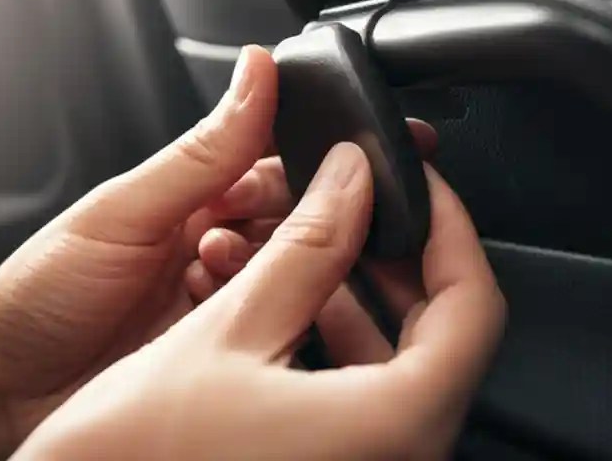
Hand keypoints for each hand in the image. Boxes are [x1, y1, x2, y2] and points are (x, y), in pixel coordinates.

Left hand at [0, 46, 279, 438]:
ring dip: (257, 281)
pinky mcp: (227, 358)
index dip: (288, 171)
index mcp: (193, 198)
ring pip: (294, 282)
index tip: (262, 189)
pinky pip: (276, 336)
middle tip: (219, 244)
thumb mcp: (127, 212)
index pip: (276, 164)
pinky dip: (257, 328)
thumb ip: (204, 150)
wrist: (3, 393)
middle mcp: (214, 248)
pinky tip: (216, 330)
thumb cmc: (42, 295)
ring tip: (198, 283)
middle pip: (295, 225)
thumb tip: (257, 69)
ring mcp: (222, 307)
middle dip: (274, 232)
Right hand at [13, 142, 506, 459]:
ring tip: (319, 245)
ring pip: (406, 372)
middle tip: (366, 202)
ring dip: (370, 301)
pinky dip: (346, 352)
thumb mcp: (227, 330)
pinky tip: (298, 312)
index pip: (474, 306)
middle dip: (405, 259)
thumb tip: (351, 179)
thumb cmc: (136, 460)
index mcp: (393, 425)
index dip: (450, 227)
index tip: (418, 185)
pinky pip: (371, 407)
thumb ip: (307, 245)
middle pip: (446, 338)